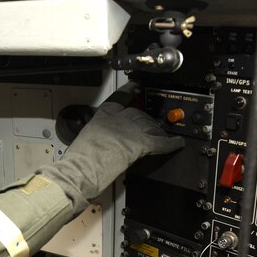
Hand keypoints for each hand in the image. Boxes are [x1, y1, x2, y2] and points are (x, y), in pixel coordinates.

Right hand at [38, 81, 183, 215]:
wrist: (81, 169)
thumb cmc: (79, 159)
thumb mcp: (86, 139)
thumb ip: (98, 135)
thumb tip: (102, 142)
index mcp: (103, 115)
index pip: (120, 98)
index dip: (130, 92)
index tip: (135, 87)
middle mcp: (119, 118)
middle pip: (139, 114)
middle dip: (145, 121)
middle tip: (149, 126)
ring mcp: (131, 130)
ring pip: (151, 127)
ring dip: (156, 132)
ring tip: (161, 136)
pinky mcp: (141, 144)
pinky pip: (161, 142)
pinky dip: (171, 143)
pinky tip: (178, 143)